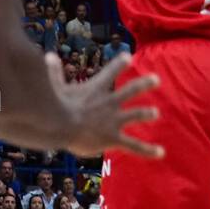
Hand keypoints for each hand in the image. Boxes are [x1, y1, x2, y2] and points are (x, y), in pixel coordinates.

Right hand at [45, 52, 163, 158]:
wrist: (62, 126)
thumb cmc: (55, 105)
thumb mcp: (56, 86)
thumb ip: (55, 72)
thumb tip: (48, 55)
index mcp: (95, 89)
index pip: (110, 72)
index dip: (120, 64)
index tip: (128, 56)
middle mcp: (109, 103)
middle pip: (130, 90)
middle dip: (144, 84)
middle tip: (156, 79)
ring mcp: (113, 120)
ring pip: (135, 114)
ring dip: (147, 113)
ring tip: (155, 112)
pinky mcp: (113, 138)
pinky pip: (133, 145)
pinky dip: (147, 150)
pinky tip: (161, 152)